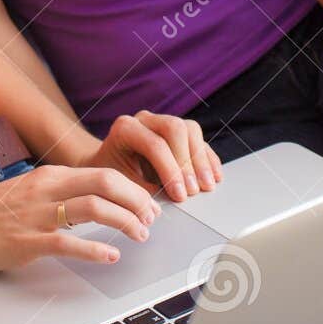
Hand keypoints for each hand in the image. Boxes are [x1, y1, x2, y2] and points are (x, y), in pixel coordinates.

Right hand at [0, 165, 160, 271]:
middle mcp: (46, 189)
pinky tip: (110, 256)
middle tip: (151, 218)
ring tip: (139, 235)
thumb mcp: (29, 191)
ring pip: (94, 208)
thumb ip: (59, 193)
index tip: (148, 204)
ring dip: (125, 222)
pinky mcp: (27, 241)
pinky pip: (69, 241)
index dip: (133, 188)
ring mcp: (37, 214)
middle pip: (106, 182)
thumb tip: (95, 202)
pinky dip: (96, 249)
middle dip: (137, 200)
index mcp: (50, 176)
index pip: (103, 172)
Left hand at [81, 111, 223, 201]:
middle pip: (175, 128)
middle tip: (194, 191)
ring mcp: (162, 122)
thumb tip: (162, 204)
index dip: (171, 171)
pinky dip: (207, 157)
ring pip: (190, 129)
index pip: (154, 144)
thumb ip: (139, 191)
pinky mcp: (178, 131)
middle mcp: (145, 119)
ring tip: (207, 186)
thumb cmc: (110, 175)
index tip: (179, 195)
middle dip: (187, 162)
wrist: (108, 164)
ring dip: (201, 160)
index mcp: (125, 128)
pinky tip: (214, 176)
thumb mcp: (118, 184)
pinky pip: (198, 138)